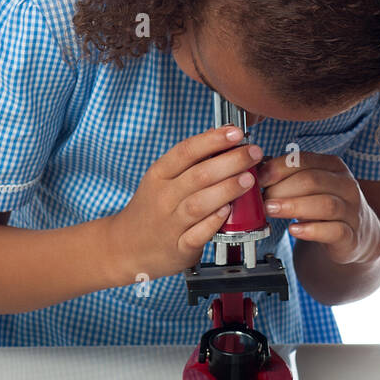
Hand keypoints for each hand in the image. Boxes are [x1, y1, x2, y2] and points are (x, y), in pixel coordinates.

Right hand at [106, 125, 263, 280]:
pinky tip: (228, 212)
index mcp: (159, 175)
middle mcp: (164, 197)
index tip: (236, 132)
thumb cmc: (152, 208)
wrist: (126, 246)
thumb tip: (219, 134)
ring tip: (249, 180)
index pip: (187, 151)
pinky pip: (198, 234)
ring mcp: (171, 223)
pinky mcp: (179, 246)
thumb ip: (190, 160)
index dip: (213, 139)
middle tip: (253, 153)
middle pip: (199, 175)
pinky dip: (213, 223)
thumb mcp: (162, 178)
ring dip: (226, 189)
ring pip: (199, 203)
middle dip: (231, 161)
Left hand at [257, 152, 379, 264]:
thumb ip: (287, 176)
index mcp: (334, 167)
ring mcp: (352, 211)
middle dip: (282, 188)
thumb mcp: (310, 187)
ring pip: (325, 204)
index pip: (304, 160)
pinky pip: (334, 231)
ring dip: (294, 206)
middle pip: (313, 181)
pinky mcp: (351, 235)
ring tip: (272, 210)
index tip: (258, 178)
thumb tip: (257, 169)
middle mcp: (346, 185)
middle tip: (262, 198)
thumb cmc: (326, 207)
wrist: (356, 236)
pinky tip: (294, 230)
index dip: (278, 168)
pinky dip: (312, 230)